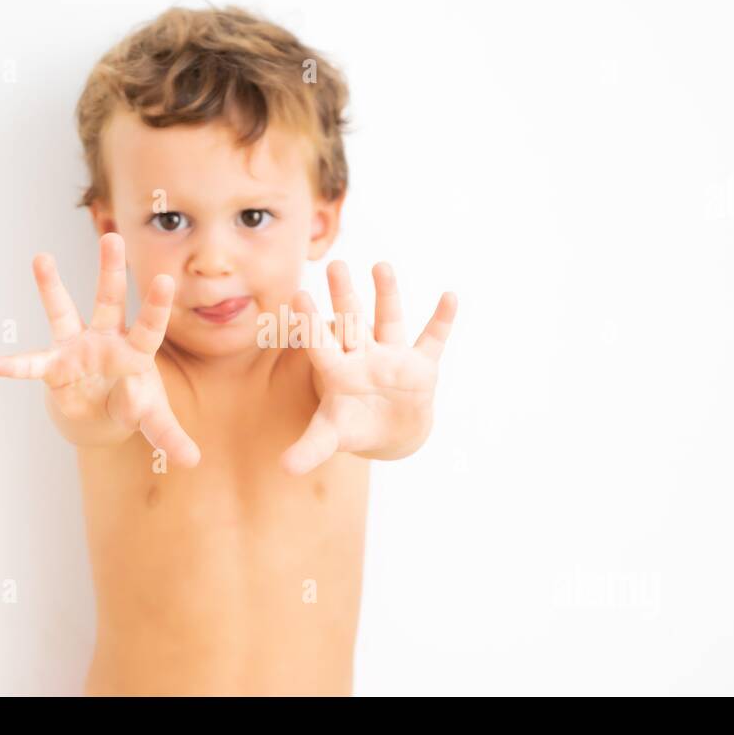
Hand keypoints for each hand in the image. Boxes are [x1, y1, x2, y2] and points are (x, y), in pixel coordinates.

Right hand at [0, 232, 200, 465]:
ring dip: (52, 286)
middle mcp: (106, 338)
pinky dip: (13, 365)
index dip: (157, 305)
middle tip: (112, 237)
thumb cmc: (132, 407)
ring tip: (41, 257)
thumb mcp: (152, 420)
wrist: (100, 416)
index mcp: (137, 350)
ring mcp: (77, 346)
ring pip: (64, 310)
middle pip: (110, 299)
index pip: (150, 325)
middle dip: (111, 270)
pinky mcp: (54, 366)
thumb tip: (193, 459)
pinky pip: (31, 364)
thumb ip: (170, 435)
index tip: (165, 278)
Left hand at [281, 261, 455, 474]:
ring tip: (381, 266)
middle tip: (334, 264)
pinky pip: (432, 340)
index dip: (311, 324)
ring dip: (387, 294)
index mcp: (337, 371)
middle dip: (344, 296)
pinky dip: (442, 321)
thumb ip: (310, 448)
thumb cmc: (353, 427)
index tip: (298, 296)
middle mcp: (362, 356)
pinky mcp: (420, 366)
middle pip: (352, 321)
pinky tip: (450, 296)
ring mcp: (392, 358)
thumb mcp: (331, 437)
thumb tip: (283, 469)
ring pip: (389, 320)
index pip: (321, 345)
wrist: (388, 432)